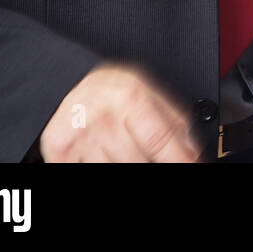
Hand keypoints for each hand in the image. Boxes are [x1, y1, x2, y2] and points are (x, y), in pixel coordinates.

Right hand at [38, 62, 202, 161]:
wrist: (70, 81)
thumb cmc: (114, 90)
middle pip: (138, 160)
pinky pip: (87, 172)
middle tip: (152, 157)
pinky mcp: (60, 152)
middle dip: (152, 164)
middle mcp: (103, 115)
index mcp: (130, 97)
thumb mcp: (149, 92)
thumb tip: (193, 151)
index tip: (191, 166)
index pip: (159, 138)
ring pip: (114, 169)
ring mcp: (79, 135)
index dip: (178, 159)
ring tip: (124, 150)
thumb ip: (174, 121)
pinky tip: (106, 156)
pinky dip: (103, 166)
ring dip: (125, 165)